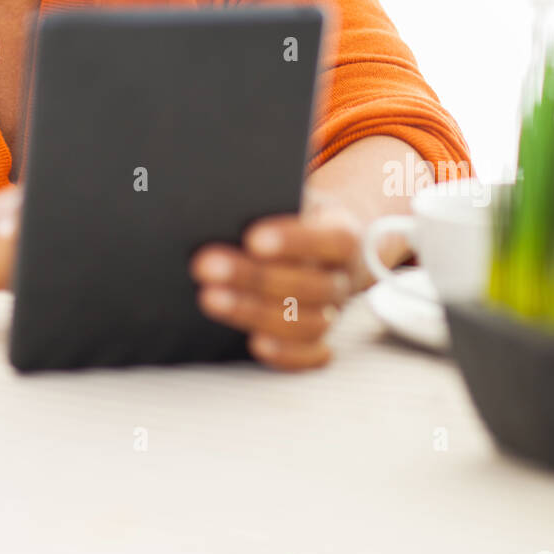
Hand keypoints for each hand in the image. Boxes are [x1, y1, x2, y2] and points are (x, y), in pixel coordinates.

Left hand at [189, 205, 363, 370]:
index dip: (296, 242)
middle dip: (256, 278)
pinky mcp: (320, 340)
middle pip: (312, 286)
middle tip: (208, 266)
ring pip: (308, 323)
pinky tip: (254, 342)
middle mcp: (343, 278)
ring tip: (211, 298)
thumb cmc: (300, 216)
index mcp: (345, 235)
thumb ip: (271, 202)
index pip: (332, 241)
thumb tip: (224, 207)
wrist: (327, 243)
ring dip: (255, 313)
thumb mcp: (292, 197)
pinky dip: (286, 354)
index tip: (252, 239)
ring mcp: (335, 312)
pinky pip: (310, 356)